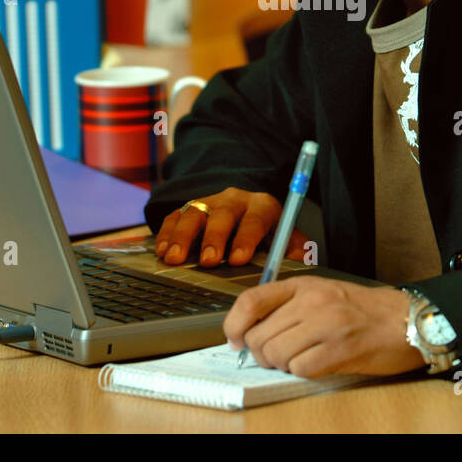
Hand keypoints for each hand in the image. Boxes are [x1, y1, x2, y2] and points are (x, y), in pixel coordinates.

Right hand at [154, 187, 311, 267]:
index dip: (247, 238)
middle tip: (209, 261)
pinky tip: (160, 251)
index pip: (255, 219)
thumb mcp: (284, 234)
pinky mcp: (189, 209)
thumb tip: (301, 259)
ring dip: (183, 237)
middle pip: (222, 214)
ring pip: (194, 213)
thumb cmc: (266, 231)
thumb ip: (293, 247)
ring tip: (174, 258)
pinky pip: (174, 216)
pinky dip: (165, 233)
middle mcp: (234, 200)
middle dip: (215, 238)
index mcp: (261, 206)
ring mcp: (209, 202)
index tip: (239, 259)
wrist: (245, 208)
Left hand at [224, 276, 425, 377]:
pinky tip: (318, 364)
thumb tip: (249, 334)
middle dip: (262, 354)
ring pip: (276, 355)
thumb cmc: (363, 310)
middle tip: (278, 356)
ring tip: (301, 359)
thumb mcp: (322, 294)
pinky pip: (301, 369)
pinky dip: (303, 373)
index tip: (235, 339)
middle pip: (259, 336)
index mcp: (304, 286)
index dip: (234, 324)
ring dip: (282, 365)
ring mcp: (327, 325)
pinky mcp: (340, 350)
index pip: (252, 301)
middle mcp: (312, 302)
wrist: (406, 319)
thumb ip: (288, 307)